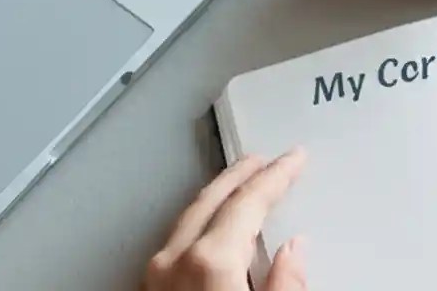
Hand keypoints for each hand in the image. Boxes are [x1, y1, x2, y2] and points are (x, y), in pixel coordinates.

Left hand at [144, 148, 307, 290]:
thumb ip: (286, 283)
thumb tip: (293, 251)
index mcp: (210, 263)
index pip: (249, 201)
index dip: (277, 175)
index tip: (294, 159)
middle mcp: (173, 262)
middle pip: (212, 199)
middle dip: (241, 175)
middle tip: (263, 160)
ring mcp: (153, 277)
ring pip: (188, 218)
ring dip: (217, 197)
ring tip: (238, 187)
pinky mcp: (143, 289)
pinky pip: (174, 242)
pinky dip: (198, 224)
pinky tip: (208, 230)